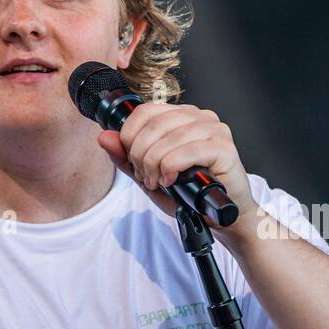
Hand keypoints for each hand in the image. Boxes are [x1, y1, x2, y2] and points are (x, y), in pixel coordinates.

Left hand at [96, 103, 258, 236]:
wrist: (221, 217)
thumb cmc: (190, 195)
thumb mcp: (150, 175)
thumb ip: (126, 158)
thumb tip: (104, 137)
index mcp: (182, 116)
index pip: (145, 111)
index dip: (129, 136)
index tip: (132, 161)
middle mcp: (200, 117)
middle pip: (154, 124)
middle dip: (140, 155)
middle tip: (145, 177)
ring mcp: (214, 130)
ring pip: (168, 138)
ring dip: (154, 164)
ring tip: (158, 182)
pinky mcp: (224, 148)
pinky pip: (186, 151)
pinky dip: (171, 168)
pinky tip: (172, 181)